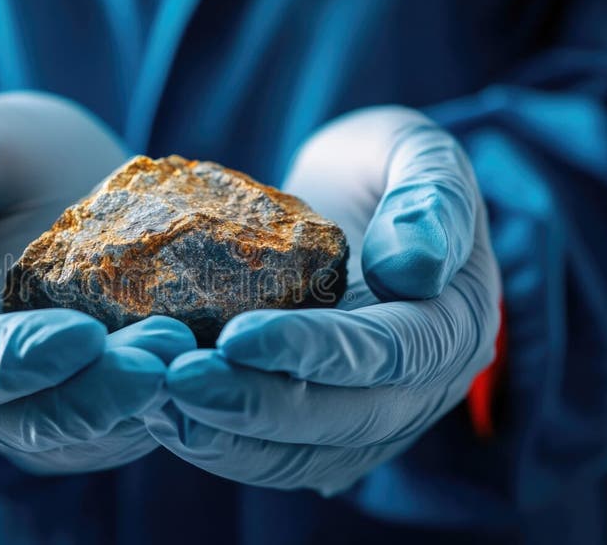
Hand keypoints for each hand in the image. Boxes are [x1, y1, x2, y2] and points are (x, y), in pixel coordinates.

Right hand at [0, 92, 194, 474]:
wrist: (61, 183)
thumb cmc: (3, 159)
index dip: (16, 358)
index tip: (83, 335)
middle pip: (25, 418)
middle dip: (97, 392)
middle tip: (165, 349)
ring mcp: (32, 405)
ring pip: (82, 433)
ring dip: (139, 403)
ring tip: (193, 354)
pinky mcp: (91, 407)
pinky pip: (124, 426)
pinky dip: (167, 407)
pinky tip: (209, 369)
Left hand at [145, 106, 500, 494]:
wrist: (346, 213)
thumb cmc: (377, 170)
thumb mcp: (411, 151)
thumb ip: (431, 194)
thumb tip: (413, 269)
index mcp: (452, 323)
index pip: (389, 350)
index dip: (315, 350)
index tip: (236, 336)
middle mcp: (418, 389)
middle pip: (341, 419)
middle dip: (255, 407)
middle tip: (175, 382)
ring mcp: (369, 419)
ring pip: (302, 454)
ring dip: (226, 440)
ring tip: (154, 407)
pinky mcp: (322, 432)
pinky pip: (273, 456)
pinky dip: (218, 444)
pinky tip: (160, 417)